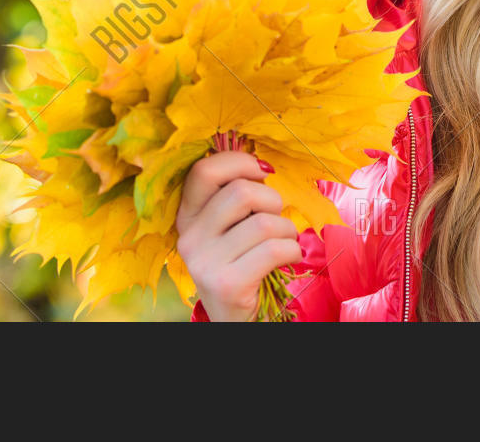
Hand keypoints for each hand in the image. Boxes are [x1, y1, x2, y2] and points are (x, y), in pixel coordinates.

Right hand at [175, 151, 302, 320]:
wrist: (236, 317)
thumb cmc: (243, 262)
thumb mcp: (230, 227)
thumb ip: (237, 197)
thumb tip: (263, 166)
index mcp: (187, 216)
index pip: (204, 170)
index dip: (239, 162)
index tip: (262, 174)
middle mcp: (188, 237)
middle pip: (241, 192)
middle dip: (272, 200)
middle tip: (276, 218)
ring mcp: (204, 263)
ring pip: (263, 222)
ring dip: (286, 229)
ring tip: (284, 242)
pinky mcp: (226, 284)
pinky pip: (274, 250)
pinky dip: (292, 250)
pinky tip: (289, 257)